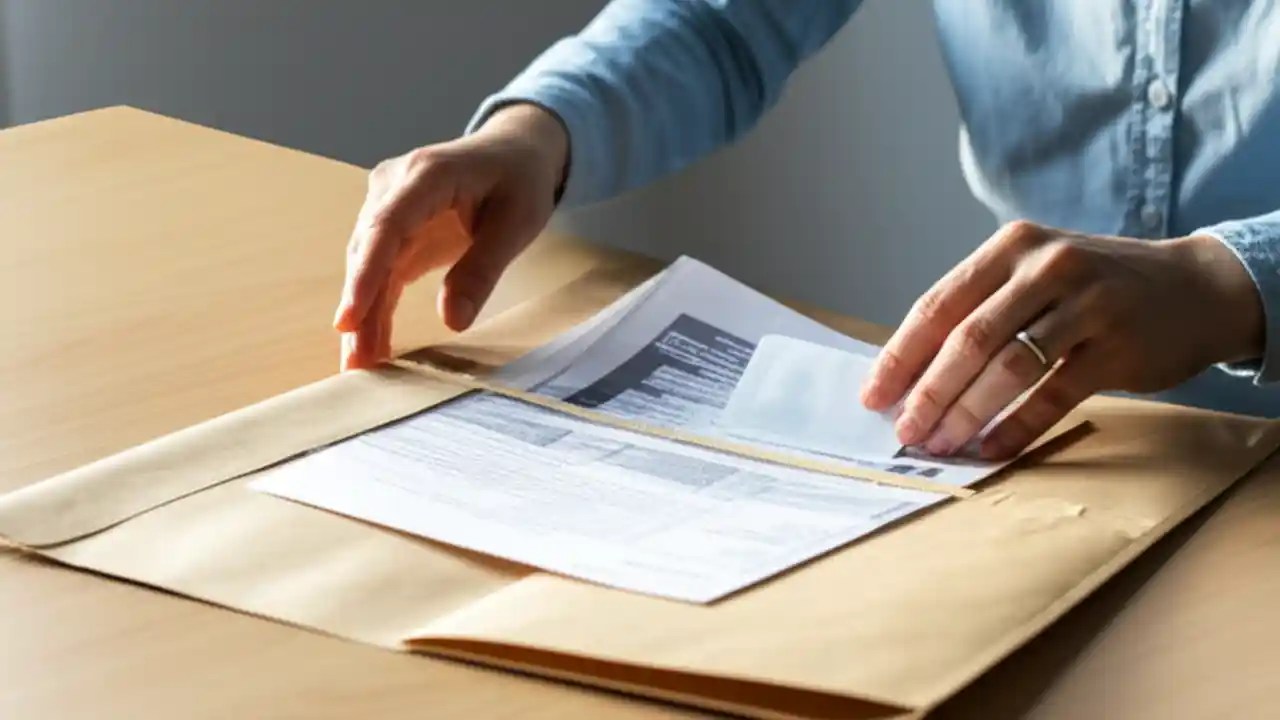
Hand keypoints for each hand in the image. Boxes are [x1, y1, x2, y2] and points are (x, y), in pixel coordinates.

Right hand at [333, 103, 568, 369]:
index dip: (366, 274)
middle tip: (357, 363)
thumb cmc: (518, 181)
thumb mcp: (517, 223)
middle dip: (360, 308)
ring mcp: (388, 206)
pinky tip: (370, 346)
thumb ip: (482, 269)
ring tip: (359, 366)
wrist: (514, 152)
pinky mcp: (394, 230)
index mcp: (427, 175)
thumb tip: (452, 322)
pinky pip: (380, 273)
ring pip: (368, 266)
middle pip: (369, 251)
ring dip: (363, 316)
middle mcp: (394, 186)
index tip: (351, 318)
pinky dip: (376, 309)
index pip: (387, 226)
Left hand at [860, 221, 1262, 459]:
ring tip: (940, 444)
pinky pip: (1056, 393)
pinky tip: (992, 449)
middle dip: (929, 391)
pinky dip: (1018, 426)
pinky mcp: (1119, 345)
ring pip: (1009, 366)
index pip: (939, 304)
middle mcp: (1046, 266)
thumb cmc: (1093, 288)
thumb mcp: (1034, 276)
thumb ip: (979, 312)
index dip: (902, 355)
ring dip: (967, 412)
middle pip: (969, 337)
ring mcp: (1087, 303)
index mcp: (1011, 247)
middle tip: (905, 430)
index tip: (873, 396)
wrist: (1196, 286)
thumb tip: (911, 375)